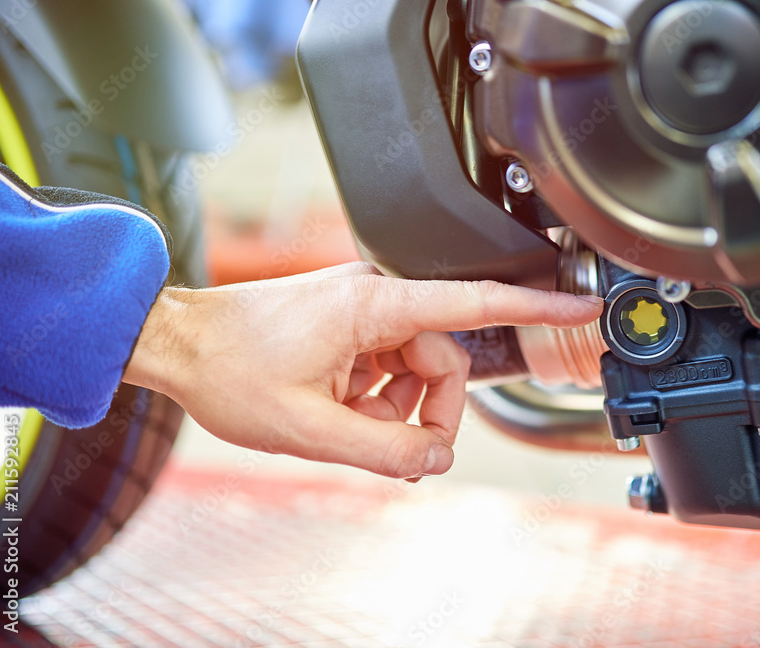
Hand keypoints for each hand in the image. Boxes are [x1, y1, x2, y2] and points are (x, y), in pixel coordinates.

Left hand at [123, 262, 602, 477]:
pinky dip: (378, 399)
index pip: (472, 302)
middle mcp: (375, 298)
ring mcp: (363, 310)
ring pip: (417, 369)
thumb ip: (385, 449)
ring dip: (395, 410)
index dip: (535, 305)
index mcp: (374, 305)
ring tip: (347, 425)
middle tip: (398, 451)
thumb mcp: (309, 427)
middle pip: (444, 361)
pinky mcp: (351, 324)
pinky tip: (343, 412)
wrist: (179, 342)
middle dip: (429, 413)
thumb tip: (437, 461)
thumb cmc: (229, 368)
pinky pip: (390, 366)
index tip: (580, 305)